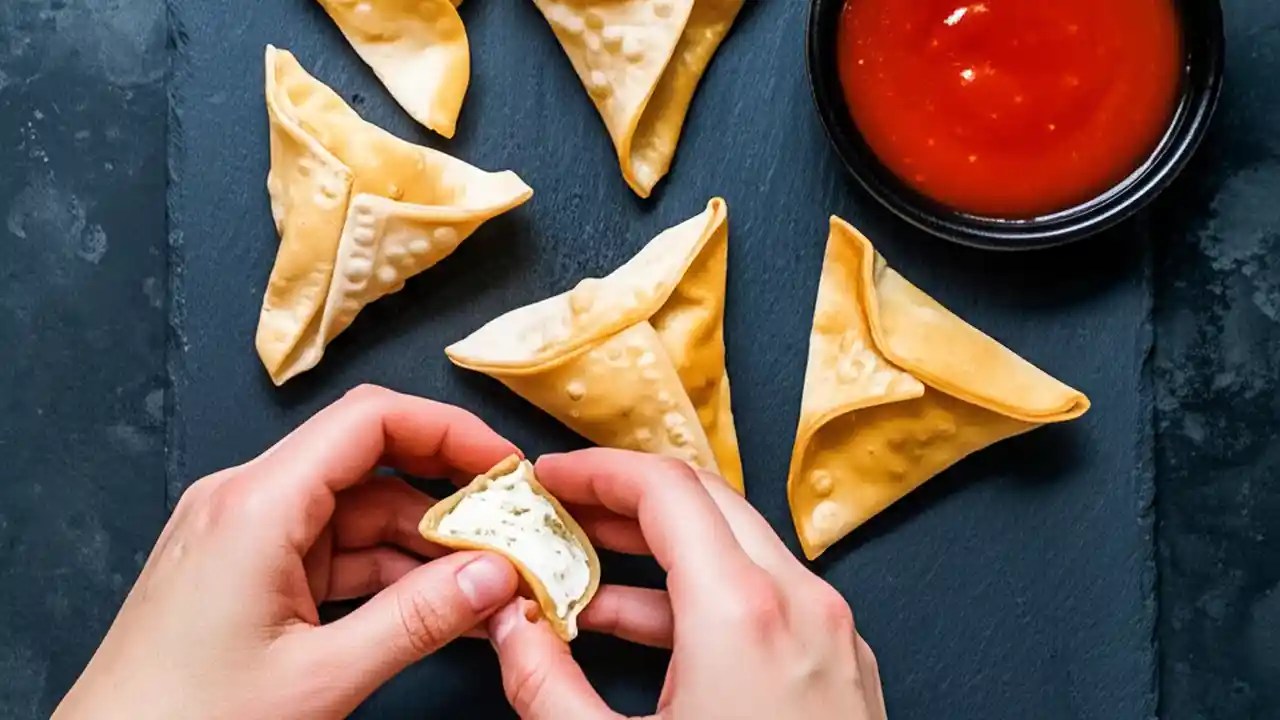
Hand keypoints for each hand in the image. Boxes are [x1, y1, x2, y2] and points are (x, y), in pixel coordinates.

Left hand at [55, 385, 523, 719]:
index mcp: (257, 503)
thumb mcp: (322, 678)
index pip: (370, 420)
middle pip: (368, 463)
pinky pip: (332, 551)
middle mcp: (246, 501)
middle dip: (446, 495)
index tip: (508, 468)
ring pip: (356, 512)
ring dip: (421, 543)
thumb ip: (419, 620)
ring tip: (487, 580)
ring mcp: (243, 535)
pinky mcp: (245, 571)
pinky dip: (384, 572)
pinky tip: (435, 603)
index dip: (450, 431)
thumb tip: (498, 574)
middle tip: (512, 530)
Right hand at [486, 449, 887, 719]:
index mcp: (743, 612)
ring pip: (738, 547)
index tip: (545, 477)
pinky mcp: (842, 668)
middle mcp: (800, 604)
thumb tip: (507, 624)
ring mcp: (833, 635)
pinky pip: (767, 597)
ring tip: (584, 572)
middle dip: (624, 498)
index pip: (665, 487)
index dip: (595, 471)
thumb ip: (545, 683)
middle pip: (705, 502)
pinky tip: (643, 627)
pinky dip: (703, 594)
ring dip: (660, 550)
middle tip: (560, 511)